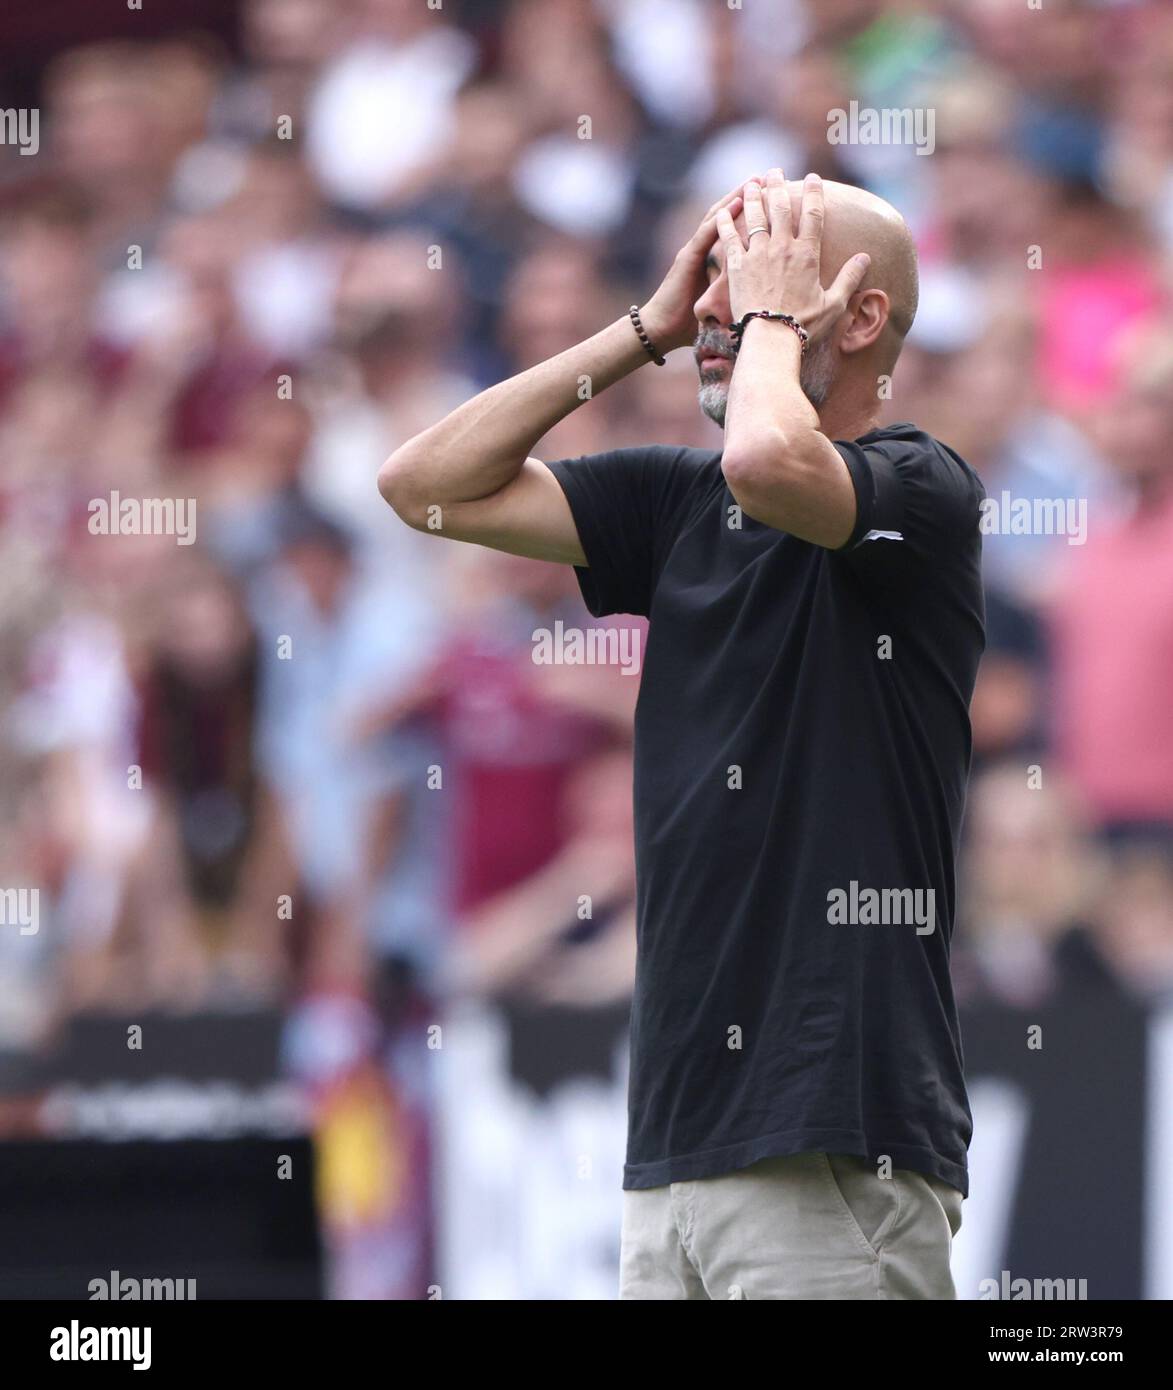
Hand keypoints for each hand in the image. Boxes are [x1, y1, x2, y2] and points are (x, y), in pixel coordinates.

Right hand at [639, 179, 765, 352]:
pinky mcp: (687, 259)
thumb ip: (738, 293)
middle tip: (771, 177)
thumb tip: (766, 299)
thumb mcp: (722, 304)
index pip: (736, 227)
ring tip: (755, 181)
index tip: (777, 196)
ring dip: (736, 196)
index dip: (755, 210)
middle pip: (729, 214)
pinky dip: (722, 217)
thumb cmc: (691, 324)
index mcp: (713, 258)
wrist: (662, 330)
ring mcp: (694, 251)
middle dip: (749, 195)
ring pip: (718, 216)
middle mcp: (704, 249)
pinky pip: (707, 233)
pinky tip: (737, 202)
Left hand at [715, 169, 869, 341]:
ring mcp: (759, 255)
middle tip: (775, 171)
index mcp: (807, 254)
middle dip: (779, 185)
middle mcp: (783, 248)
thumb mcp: (834, 304)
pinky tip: (723, 211)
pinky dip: (725, 222)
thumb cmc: (804, 326)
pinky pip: (730, 238)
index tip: (813, 177)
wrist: (771, 339)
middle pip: (781, 207)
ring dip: (754, 196)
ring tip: (752, 182)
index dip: (814, 192)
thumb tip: (865, 258)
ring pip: (756, 216)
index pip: (814, 214)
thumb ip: (849, 278)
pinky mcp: (738, 267)